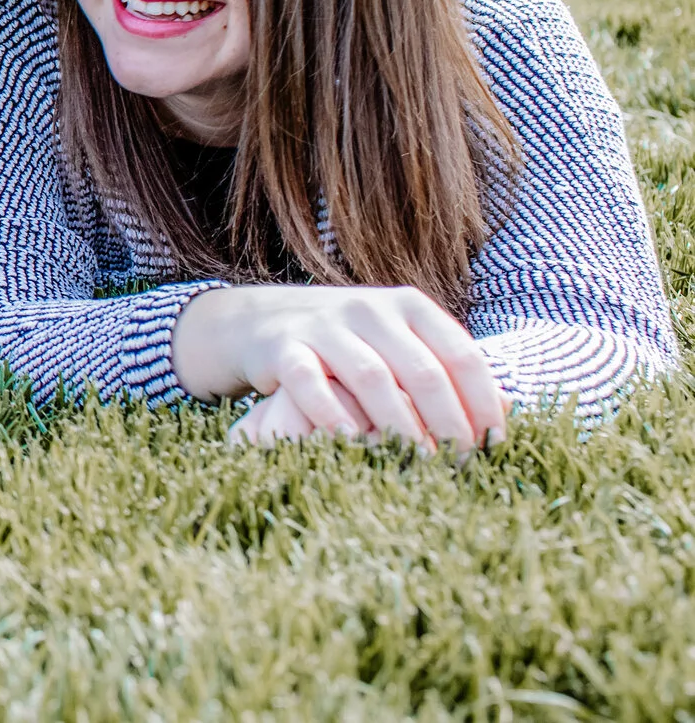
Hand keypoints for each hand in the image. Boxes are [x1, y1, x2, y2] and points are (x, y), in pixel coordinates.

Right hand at [174, 284, 507, 452]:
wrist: (264, 321)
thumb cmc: (352, 343)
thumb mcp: (400, 342)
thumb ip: (445, 367)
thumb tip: (507, 407)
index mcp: (409, 306)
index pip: (461, 354)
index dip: (483, 402)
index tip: (495, 444)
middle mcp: (369, 308)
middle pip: (422, 371)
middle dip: (448, 423)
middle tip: (462, 464)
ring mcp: (324, 325)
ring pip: (373, 379)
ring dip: (400, 427)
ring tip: (420, 464)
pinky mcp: (284, 347)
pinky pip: (312, 384)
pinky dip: (336, 418)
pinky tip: (356, 446)